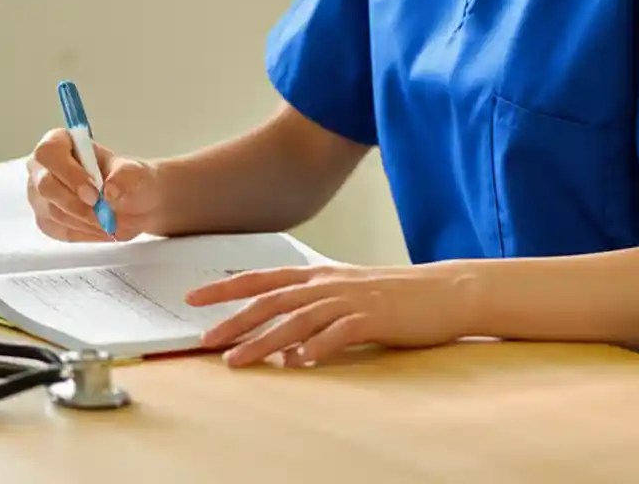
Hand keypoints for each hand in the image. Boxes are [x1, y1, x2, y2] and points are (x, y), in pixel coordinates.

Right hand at [26, 128, 161, 241]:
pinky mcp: (46, 220)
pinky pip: (59, 230)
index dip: (68, 173)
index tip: (94, 192)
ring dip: (85, 220)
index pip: (48, 152)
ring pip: (53, 212)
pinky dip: (84, 232)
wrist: (136, 205)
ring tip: (110, 220)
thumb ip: (125, 178)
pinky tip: (101, 227)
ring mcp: (40, 196)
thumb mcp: (137, 173)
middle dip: (76, 204)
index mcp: (60, 142)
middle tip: (103, 213)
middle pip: (45, 185)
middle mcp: (43, 167)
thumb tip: (108, 190)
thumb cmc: (131, 181)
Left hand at [186, 264, 475, 366]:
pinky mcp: (372, 318)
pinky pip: (338, 333)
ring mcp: (349, 300)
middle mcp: (327, 284)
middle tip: (205, 340)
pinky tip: (298, 363)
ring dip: (263, 342)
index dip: (225, 288)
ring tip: (238, 361)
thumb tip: (282, 341)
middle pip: (270, 302)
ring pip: (296, 320)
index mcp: (317, 276)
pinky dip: (317, 348)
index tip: (193, 298)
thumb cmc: (394, 295)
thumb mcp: (345, 294)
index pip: (261, 279)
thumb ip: (312, 311)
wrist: (445, 290)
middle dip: (234, 321)